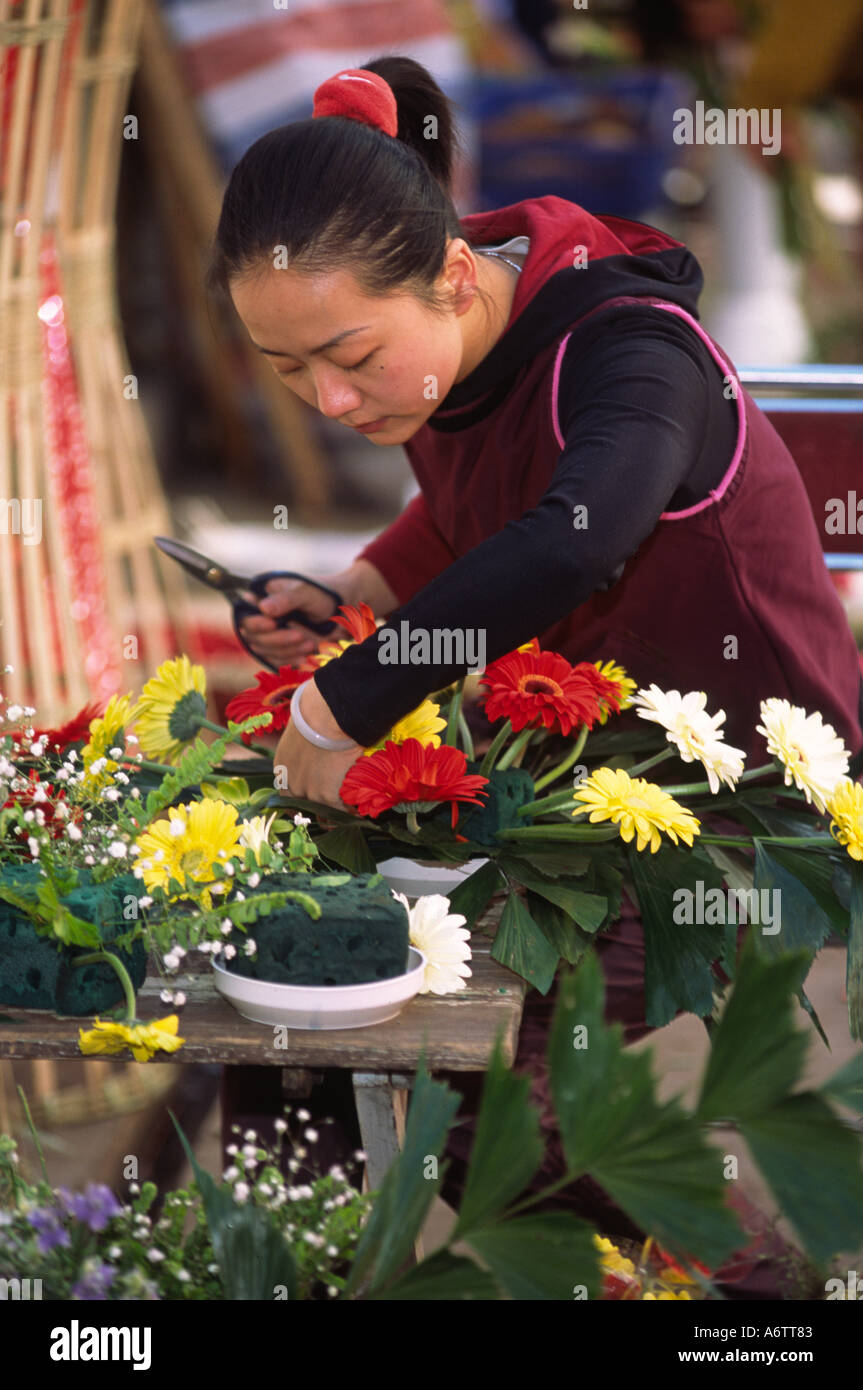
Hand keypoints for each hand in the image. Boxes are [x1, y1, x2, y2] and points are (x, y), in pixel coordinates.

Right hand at [238, 576, 343, 667]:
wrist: (339, 611)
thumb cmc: (320, 595)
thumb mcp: (305, 592)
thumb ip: (286, 599)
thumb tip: (264, 608)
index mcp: (260, 600)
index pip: (245, 617)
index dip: (256, 623)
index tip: (272, 623)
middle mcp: (260, 620)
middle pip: (254, 638)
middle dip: (276, 639)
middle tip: (300, 635)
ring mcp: (269, 637)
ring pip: (265, 652)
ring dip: (286, 650)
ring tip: (310, 643)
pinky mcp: (279, 651)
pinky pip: (277, 662)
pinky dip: (290, 660)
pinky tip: (305, 656)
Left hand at [273, 678, 364, 809]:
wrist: (326, 717)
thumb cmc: (317, 711)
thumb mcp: (303, 728)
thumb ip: (307, 741)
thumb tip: (321, 735)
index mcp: (283, 766)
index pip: (288, 793)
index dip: (304, 795)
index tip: (317, 795)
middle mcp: (292, 783)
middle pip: (306, 805)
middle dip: (321, 806)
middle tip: (338, 804)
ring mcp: (310, 792)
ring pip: (326, 809)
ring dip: (339, 808)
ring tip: (353, 806)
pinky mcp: (328, 797)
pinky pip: (343, 810)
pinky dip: (353, 810)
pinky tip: (362, 807)